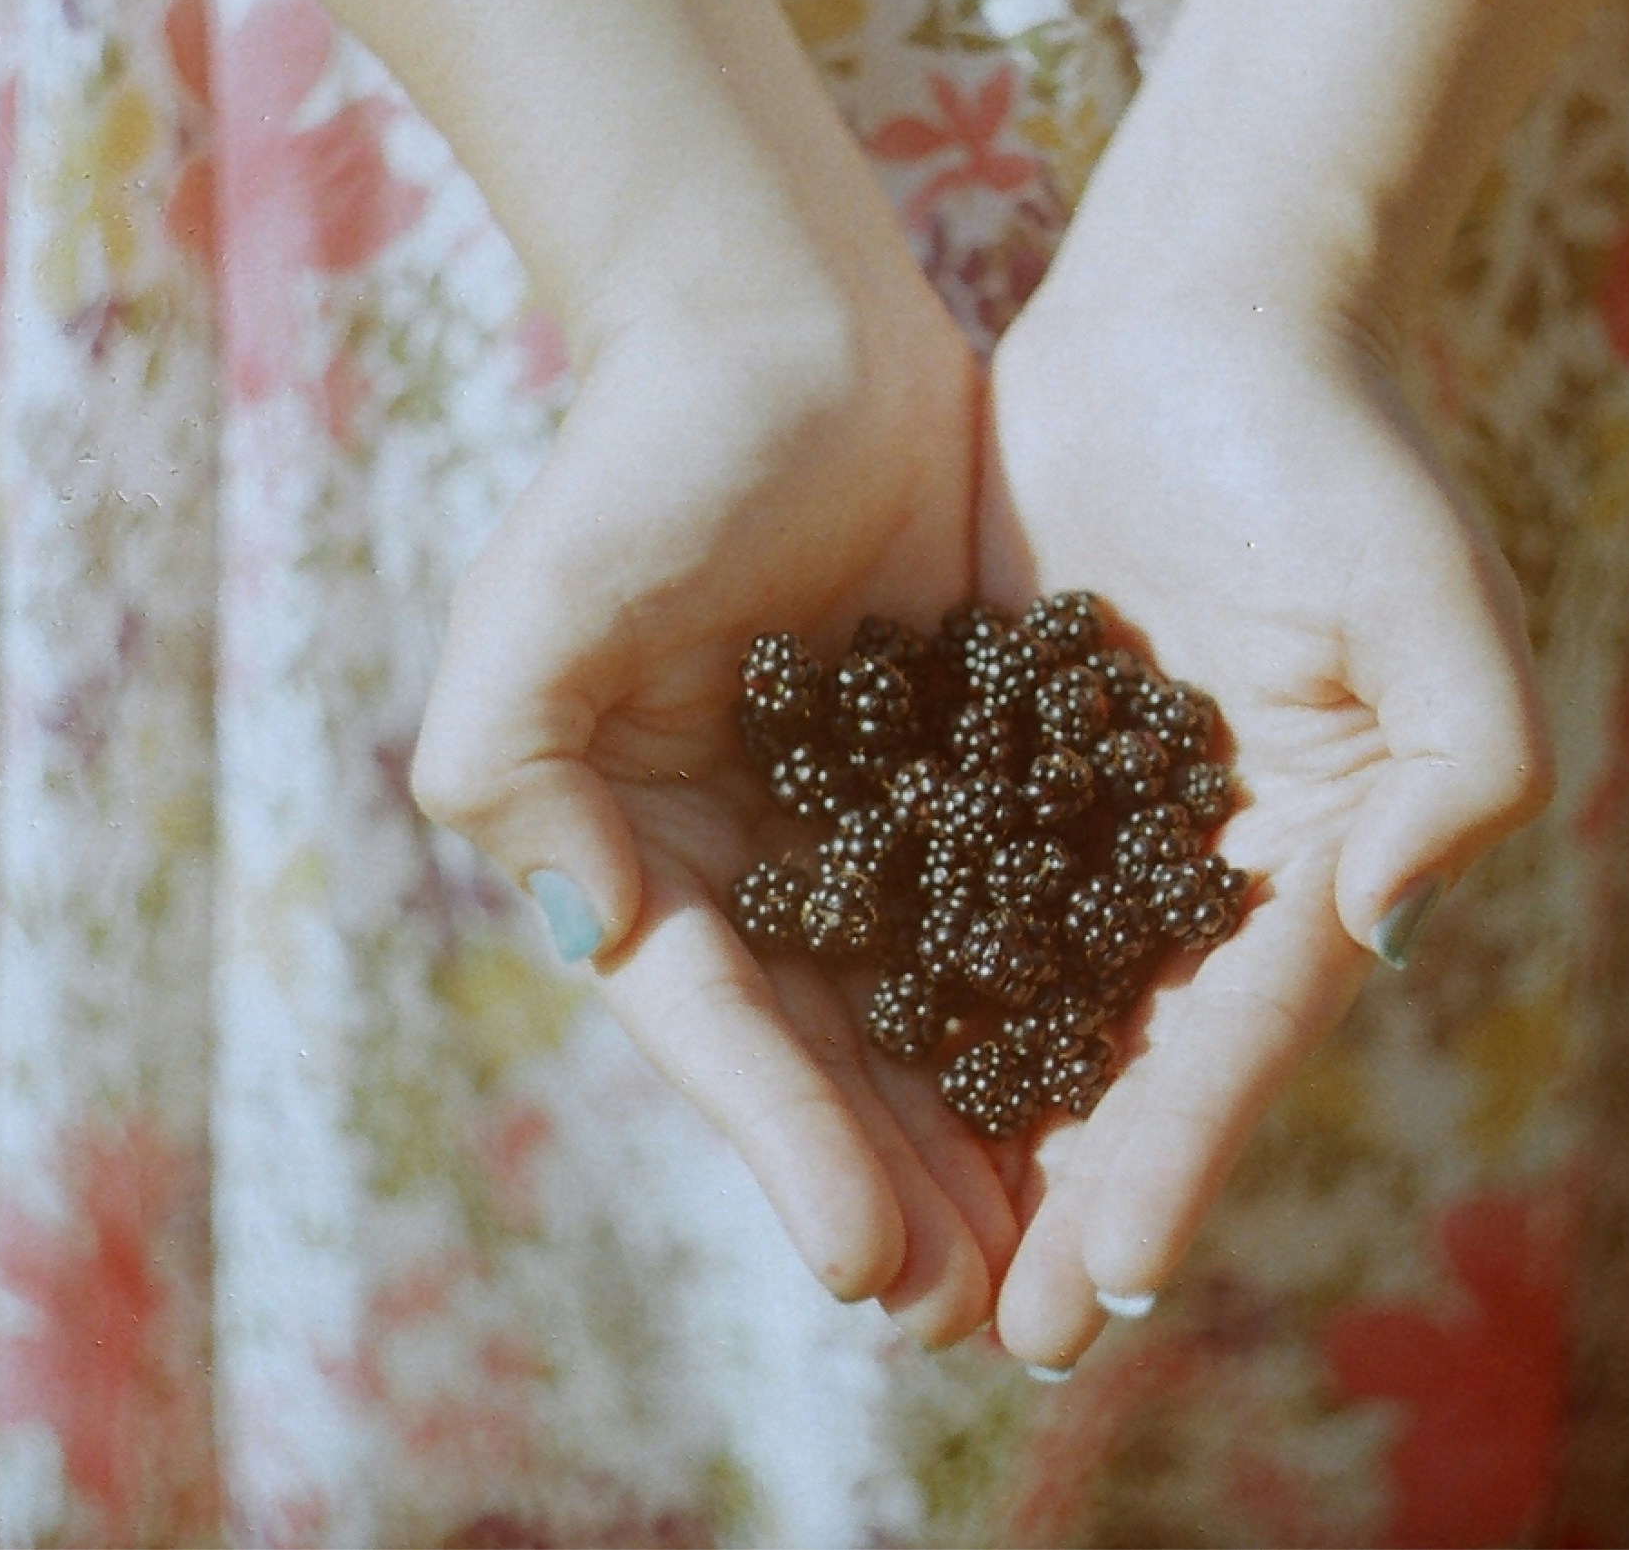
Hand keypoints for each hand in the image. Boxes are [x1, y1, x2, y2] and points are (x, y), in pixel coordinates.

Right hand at [410, 283, 1014, 1345]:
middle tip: (992, 1314)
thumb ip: (510, 756)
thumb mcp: (538, 599)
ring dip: (984, 1134)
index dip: (794, 1148)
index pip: (725, 1029)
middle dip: (902, 1183)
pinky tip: (1118, 1087)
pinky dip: (1055, 1002)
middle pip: (829, 1053)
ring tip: (1058, 1259)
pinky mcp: (959, 768)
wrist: (778, 315)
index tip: (878, 1264)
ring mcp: (855, 824)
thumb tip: (587, 930)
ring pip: (928, 1008)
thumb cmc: (650, 448)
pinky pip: (1013, 908)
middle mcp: (744, 861)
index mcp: (633, 849)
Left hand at [976, 272, 1551, 1369]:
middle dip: (1059, 1199)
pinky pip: (934, 887)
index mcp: (1312, 858)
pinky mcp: (990, 751)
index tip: (1099, 1291)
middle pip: (1122, 1061)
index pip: (1234, 1042)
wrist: (1206, 309)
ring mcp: (1087, 817)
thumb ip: (1463, 769)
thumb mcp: (1439, 599)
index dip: (1169, 1167)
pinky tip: (819, 1071)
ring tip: (897, 1257)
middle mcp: (1200, 866)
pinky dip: (890, 983)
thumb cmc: (1341, 447)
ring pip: (1017, 1004)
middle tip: (981, 1335)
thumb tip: (1378, 931)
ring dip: (964, 1132)